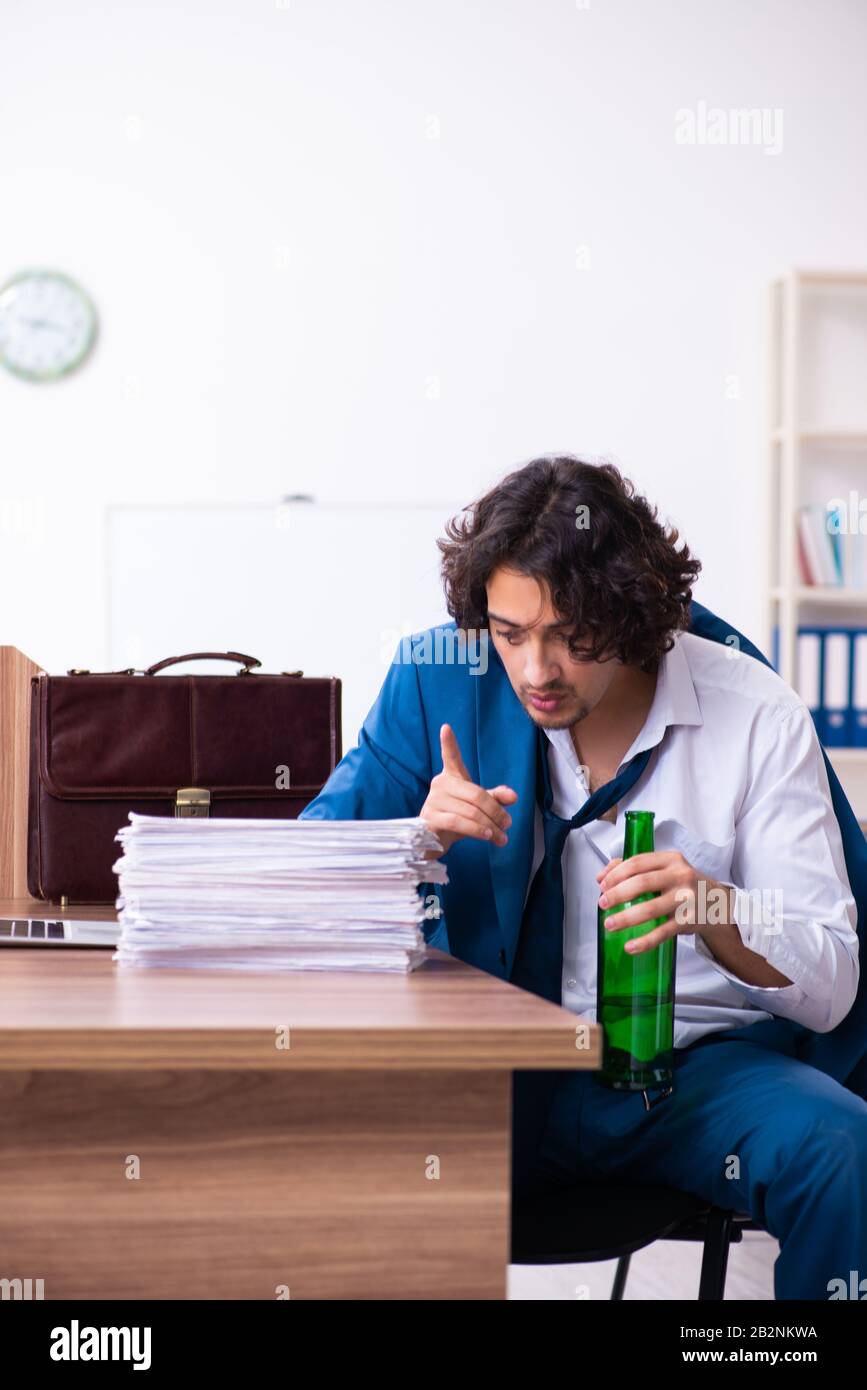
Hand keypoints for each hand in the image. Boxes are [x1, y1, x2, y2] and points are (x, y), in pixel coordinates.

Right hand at [420, 723, 517, 855]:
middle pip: (476, 794)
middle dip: (496, 811)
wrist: (435, 841)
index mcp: (451, 776)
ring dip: (490, 826)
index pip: (451, 757)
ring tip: (501, 837)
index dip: (448, 743)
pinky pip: (458, 822)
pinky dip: (476, 830)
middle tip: (508, 824)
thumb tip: (514, 796)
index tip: (446, 728)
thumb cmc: (458, 817)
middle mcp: (440, 784)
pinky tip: (487, 836)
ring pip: (470, 811)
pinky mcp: (430, 818)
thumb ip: (496, 798)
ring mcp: (433, 801)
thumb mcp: (479, 806)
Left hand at [595, 853, 730, 954]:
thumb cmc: (682, 884)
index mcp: (670, 859)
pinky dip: (645, 941)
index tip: (602, 886)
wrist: (717, 903)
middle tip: (602, 904)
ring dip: (626, 918)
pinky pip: (663, 933)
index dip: (615, 874)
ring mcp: (686, 899)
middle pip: (642, 883)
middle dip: (617, 894)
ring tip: (609, 924)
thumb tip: (601, 877)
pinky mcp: (689, 921)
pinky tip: (630, 946)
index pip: (637, 862)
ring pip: (651, 909)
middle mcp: (680, 876)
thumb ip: (633, 867)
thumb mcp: (664, 868)